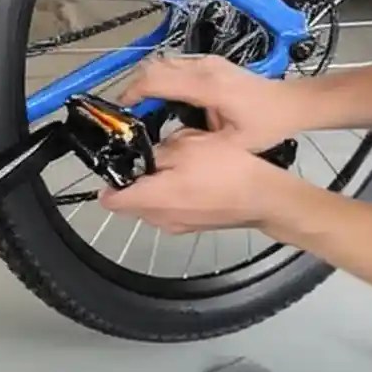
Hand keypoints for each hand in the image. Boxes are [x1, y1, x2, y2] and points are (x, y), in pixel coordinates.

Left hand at [98, 130, 300, 233]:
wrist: (263, 197)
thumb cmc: (226, 170)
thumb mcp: (186, 145)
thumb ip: (157, 150)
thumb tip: (145, 155)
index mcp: (151, 198)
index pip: (110, 200)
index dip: (108, 183)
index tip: (114, 168)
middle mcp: (158, 219)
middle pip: (129, 204)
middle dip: (133, 183)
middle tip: (148, 160)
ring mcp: (176, 226)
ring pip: (150, 207)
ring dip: (154, 190)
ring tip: (174, 167)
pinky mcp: (192, 227)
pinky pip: (169, 211)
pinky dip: (172, 198)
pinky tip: (191, 179)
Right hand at [118, 55, 308, 150]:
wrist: (290, 103)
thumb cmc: (266, 125)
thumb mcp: (231, 144)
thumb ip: (197, 145)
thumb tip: (164, 151)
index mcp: (207, 86)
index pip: (157, 79)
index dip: (133, 92)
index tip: (121, 111)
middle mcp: (204, 67)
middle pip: (154, 66)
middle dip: (134, 87)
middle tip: (126, 113)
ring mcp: (207, 61)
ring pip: (163, 62)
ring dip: (146, 81)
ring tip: (139, 108)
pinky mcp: (209, 62)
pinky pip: (175, 64)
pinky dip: (160, 78)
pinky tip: (159, 99)